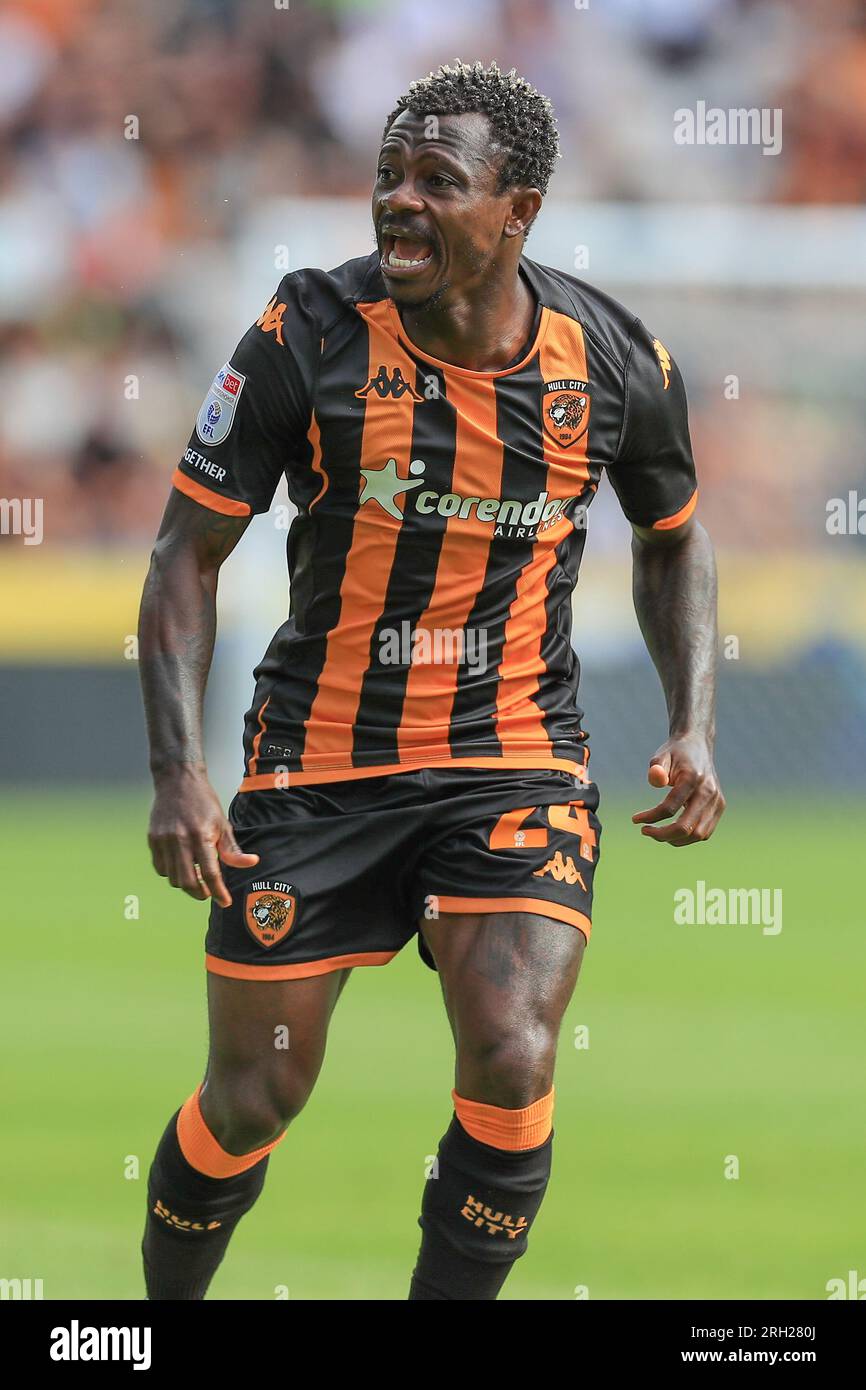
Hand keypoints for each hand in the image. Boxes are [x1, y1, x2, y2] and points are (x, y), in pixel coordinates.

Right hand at [148, 765, 257, 905]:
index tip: (225, 901)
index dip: (218, 891)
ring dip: (186, 884)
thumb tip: (251, 863)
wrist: (177, 781)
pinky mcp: (152, 839)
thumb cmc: (204, 802)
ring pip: (172, 878)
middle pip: (187, 881)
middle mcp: (180, 839)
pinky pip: (161, 868)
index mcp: (201, 835)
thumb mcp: (223, 824)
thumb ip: (232, 849)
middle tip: (208, 893)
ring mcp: (163, 840)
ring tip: (196, 876)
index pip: (210, 873)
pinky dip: (171, 873)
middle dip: (200, 893)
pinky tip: (182, 865)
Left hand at [632, 734, 724, 846]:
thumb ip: (656, 766)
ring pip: (698, 835)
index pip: (670, 807)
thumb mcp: (662, 755)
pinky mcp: (720, 806)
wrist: (698, 745)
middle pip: (686, 827)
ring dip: (675, 840)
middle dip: (662, 835)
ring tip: (657, 833)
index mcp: (693, 779)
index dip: (651, 817)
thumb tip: (655, 780)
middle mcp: (709, 792)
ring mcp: (717, 801)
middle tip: (645, 831)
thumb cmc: (675, 752)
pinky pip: (705, 832)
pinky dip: (688, 837)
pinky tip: (672, 831)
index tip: (635, 820)